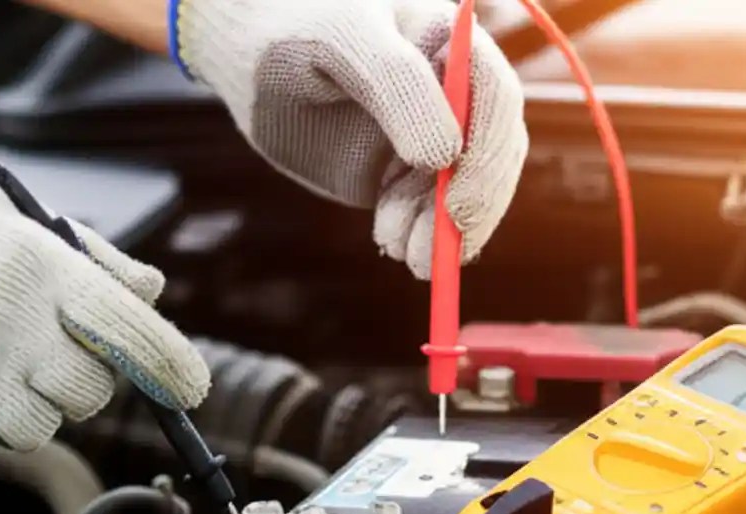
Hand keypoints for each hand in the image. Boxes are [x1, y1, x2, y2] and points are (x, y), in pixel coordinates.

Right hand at [0, 141, 208, 481]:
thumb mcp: (7, 212)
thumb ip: (87, 257)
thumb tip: (149, 294)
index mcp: (38, 268)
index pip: (131, 331)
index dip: (170, 366)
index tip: (189, 389)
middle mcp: (9, 325)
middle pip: (89, 396)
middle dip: (71, 381)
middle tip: (25, 351)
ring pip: (34, 431)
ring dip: (14, 408)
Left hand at [174, 0, 526, 277]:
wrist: (249, 57)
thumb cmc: (298, 27)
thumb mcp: (347, 41)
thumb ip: (399, 88)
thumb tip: (445, 157)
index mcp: (455, 46)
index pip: (496, 102)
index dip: (486, 157)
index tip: (457, 207)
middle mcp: (453, 94)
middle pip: (489, 156)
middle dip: (469, 209)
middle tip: (436, 253)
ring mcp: (429, 136)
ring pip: (459, 193)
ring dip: (440, 232)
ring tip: (400, 254)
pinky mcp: (401, 172)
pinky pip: (424, 211)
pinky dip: (415, 233)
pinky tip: (387, 241)